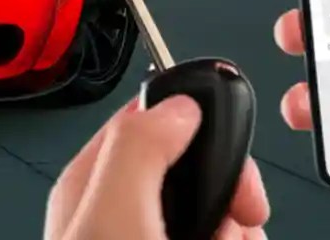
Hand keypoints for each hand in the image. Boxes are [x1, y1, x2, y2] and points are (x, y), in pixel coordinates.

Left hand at [45, 95, 268, 238]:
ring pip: (213, 209)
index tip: (229, 154)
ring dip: (235, 224)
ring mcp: (145, 232)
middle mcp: (118, 210)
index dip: (198, 127)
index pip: (150, 118)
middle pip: (193, 166)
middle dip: (227, 188)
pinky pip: (221, 235)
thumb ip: (138, 149)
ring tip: (228, 239)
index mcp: (91, 180)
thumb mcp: (113, 214)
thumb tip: (177, 104)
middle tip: (238, 216)